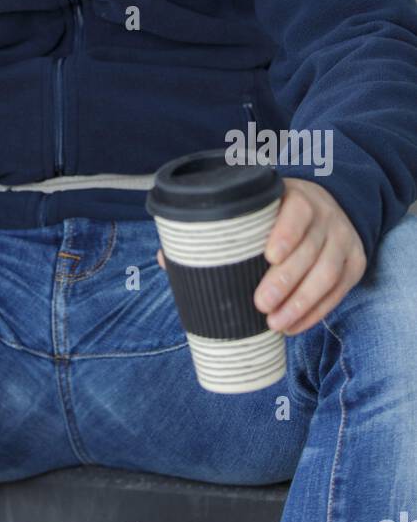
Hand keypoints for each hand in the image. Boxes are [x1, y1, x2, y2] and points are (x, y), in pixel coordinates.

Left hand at [156, 177, 367, 335]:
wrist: (329, 204)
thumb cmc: (276, 213)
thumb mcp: (255, 208)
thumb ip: (217, 228)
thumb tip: (166, 257)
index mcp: (296, 196)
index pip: (297, 210)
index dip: (286, 231)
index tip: (269, 255)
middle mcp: (325, 215)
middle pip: (310, 249)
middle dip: (286, 279)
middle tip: (260, 303)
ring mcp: (343, 238)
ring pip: (327, 273)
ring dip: (301, 302)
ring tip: (274, 323)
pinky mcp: (356, 262)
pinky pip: (338, 290)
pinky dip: (316, 311)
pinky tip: (294, 326)